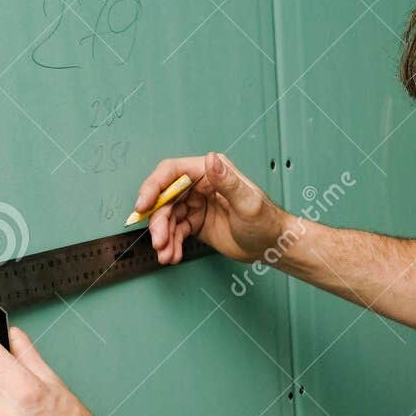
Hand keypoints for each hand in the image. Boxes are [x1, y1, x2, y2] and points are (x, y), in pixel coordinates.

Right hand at [136, 151, 289, 265]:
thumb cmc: (266, 221)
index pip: (172, 172)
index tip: (143, 205)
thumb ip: (227, 182)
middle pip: (165, 198)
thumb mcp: (248, 202)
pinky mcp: (195, 222)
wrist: (271, 246)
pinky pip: (175, 231)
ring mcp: (195, 204)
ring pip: (167, 217)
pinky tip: (172, 255)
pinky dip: (171, 244)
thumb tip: (210, 159)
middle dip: (158, 220)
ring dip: (163, 236)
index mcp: (210, 171)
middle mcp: (199, 184)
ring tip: (166, 254)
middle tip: (158, 240)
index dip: (154, 187)